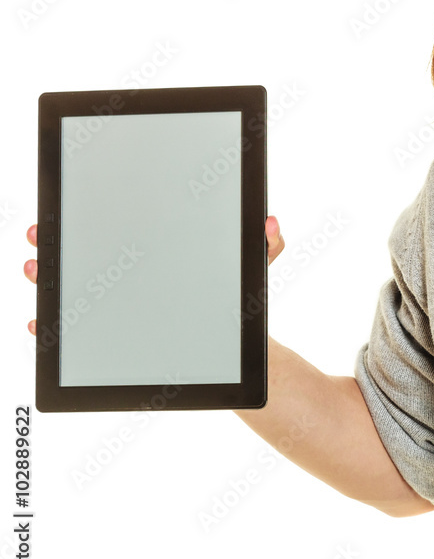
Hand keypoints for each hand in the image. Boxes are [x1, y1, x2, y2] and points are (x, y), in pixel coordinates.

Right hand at [23, 215, 285, 335]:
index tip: (63, 207)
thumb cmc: (233, 302)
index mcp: (156, 252)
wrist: (234, 352)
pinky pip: (76, 334)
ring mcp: (119, 309)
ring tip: (36, 271)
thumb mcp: (249, 271)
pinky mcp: (116, 341)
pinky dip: (52, 328)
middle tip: (41, 235)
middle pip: (83, 256)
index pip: (113, 227)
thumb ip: (264, 248)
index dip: (85, 215)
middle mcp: (132, 277)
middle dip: (55, 243)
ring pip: (72, 291)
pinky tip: (38, 325)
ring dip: (46, 280)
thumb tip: (272, 224)